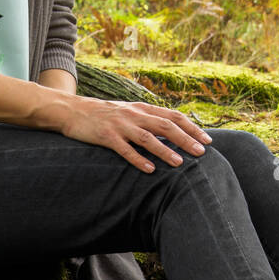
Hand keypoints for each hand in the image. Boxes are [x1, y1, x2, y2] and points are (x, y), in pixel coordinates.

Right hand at [57, 97, 211, 172]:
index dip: (192, 127)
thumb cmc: (101, 115)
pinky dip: (138, 159)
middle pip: (165, 126)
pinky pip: (125, 149)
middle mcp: (134, 115)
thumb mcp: (127, 112)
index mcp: (142, 109)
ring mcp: (120, 125)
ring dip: (165, 151)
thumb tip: (168, 130)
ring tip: (180, 163)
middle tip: (202, 152)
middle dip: (186, 139)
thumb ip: (146, 119)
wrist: (71, 110)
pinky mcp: (106, 136)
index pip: (173, 116)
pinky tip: (149, 170)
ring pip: (148, 138)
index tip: (207, 139)